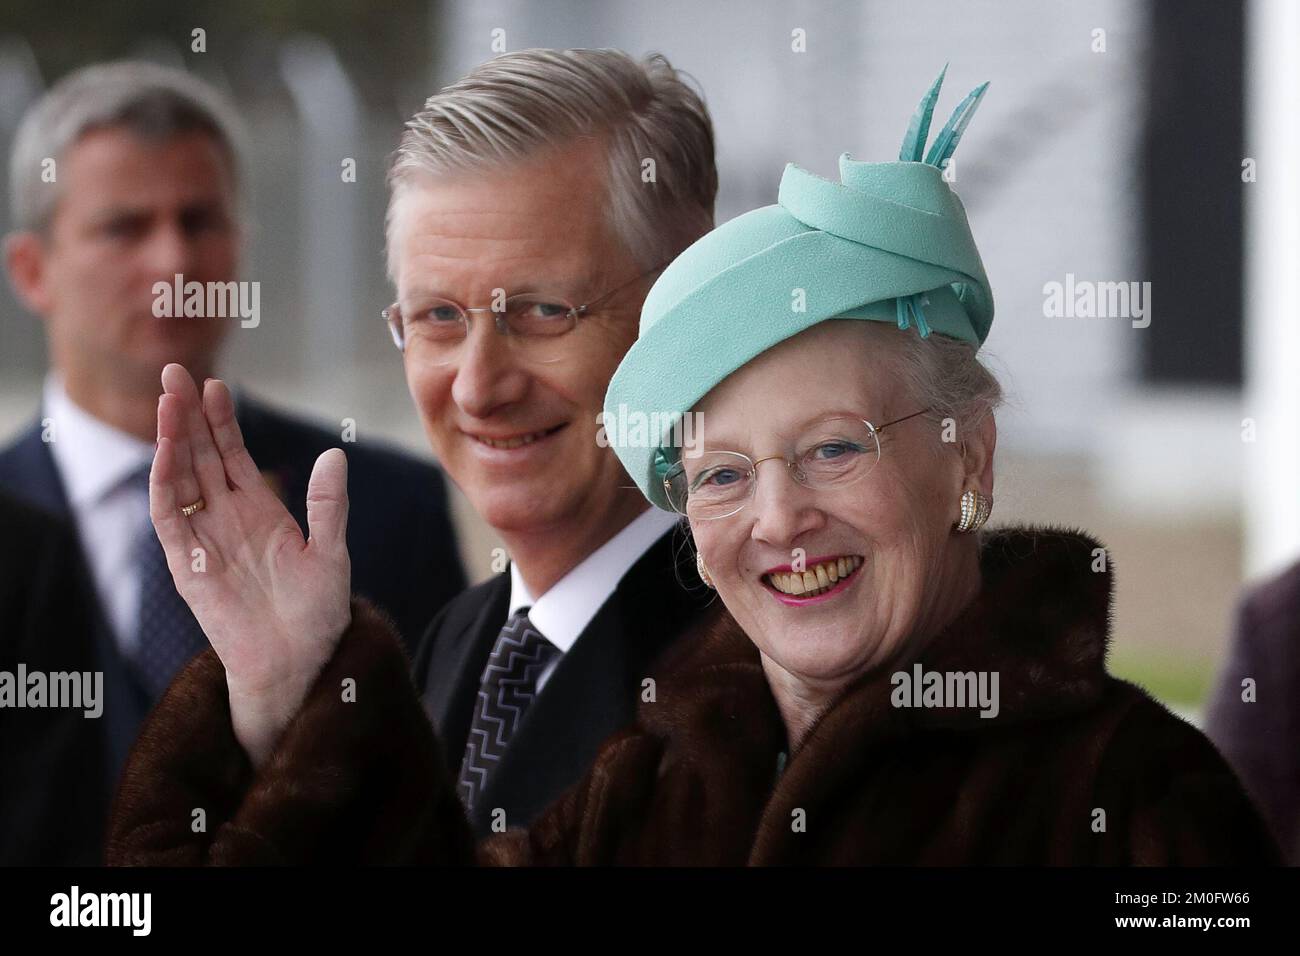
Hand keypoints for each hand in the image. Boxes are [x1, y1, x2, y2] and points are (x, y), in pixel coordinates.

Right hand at [149, 364, 351, 765]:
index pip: (232, 455)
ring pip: (180, 480)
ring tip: (168, 401)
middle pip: (200, 457)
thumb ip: (329, 506)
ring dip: (172, 441)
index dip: (222, 420)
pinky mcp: (190, 567)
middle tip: (174, 372)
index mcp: (260, 511)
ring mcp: (205, 540)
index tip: (216, 384)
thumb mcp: (332, 552)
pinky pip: (171, 522)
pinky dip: (165, 487)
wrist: (300, 663)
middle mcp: (227, 520)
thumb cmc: (317, 614)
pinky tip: (165, 454)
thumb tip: (334, 454)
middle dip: (187, 416)